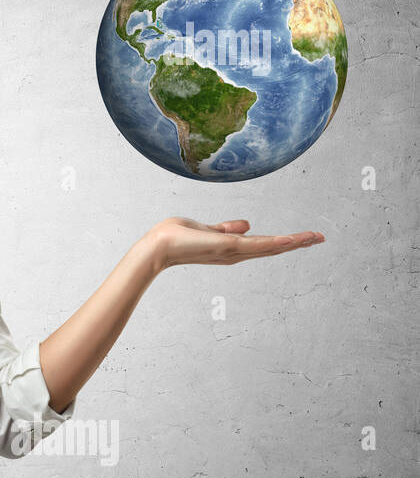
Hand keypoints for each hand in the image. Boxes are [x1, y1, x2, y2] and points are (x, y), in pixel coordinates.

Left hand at [147, 217, 325, 271]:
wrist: (157, 246)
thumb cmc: (175, 238)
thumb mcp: (206, 229)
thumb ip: (225, 228)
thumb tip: (246, 224)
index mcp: (231, 247)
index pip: (263, 243)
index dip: (284, 240)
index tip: (305, 237)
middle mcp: (235, 253)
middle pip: (272, 247)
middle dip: (296, 243)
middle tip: (320, 238)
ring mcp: (232, 252)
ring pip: (269, 247)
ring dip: (293, 242)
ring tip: (315, 237)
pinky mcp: (227, 248)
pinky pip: (255, 245)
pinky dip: (274, 243)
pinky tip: (290, 240)